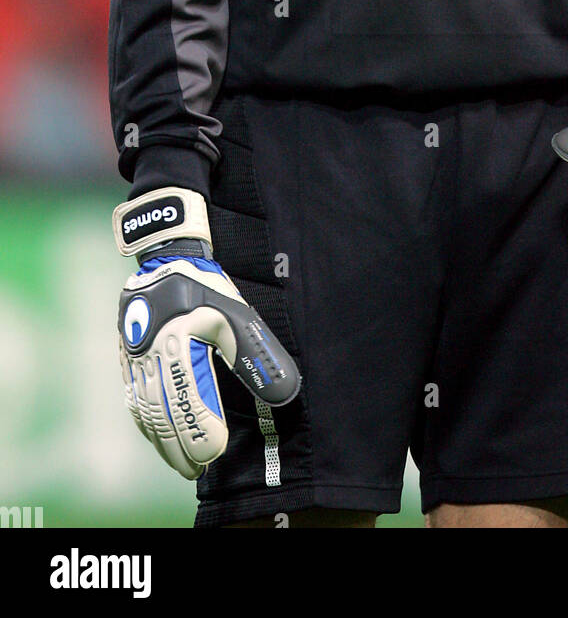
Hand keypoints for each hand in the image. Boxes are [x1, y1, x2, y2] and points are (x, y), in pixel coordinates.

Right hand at [114, 187, 300, 478]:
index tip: (215, 450)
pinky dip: (146, 424)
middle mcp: (150, 354)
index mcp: (178, 342)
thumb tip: (284, 392)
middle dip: (181, 446)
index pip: (188, 400)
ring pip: (145, 410)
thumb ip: (256, 357)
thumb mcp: (238, 316)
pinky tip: (158, 437)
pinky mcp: (126, 356)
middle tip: (198, 469)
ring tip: (182, 463)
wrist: (166, 256)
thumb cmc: (207, 286)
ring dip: (163, 441)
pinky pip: (133, 398)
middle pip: (163, 412)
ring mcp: (133, 357)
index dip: (201, 430)